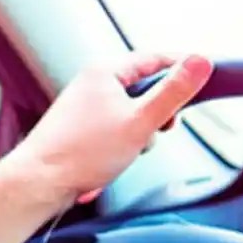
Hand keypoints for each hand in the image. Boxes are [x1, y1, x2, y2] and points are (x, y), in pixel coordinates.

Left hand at [0, 53, 213, 203]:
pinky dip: (123, 144)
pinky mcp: (81, 129)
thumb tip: (200, 62)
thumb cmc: (82, 153)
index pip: (155, 59)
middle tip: (160, 129)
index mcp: (105, 72)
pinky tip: (114, 160)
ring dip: (140, 133)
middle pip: (145, 89)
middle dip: (158, 113)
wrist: (40, 182)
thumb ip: (174, 93)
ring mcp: (85, 107)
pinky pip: (116, 129)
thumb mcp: (141, 121)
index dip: (181, 70)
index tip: (201, 79)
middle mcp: (93, 84)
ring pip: (132, 113)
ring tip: (129, 150)